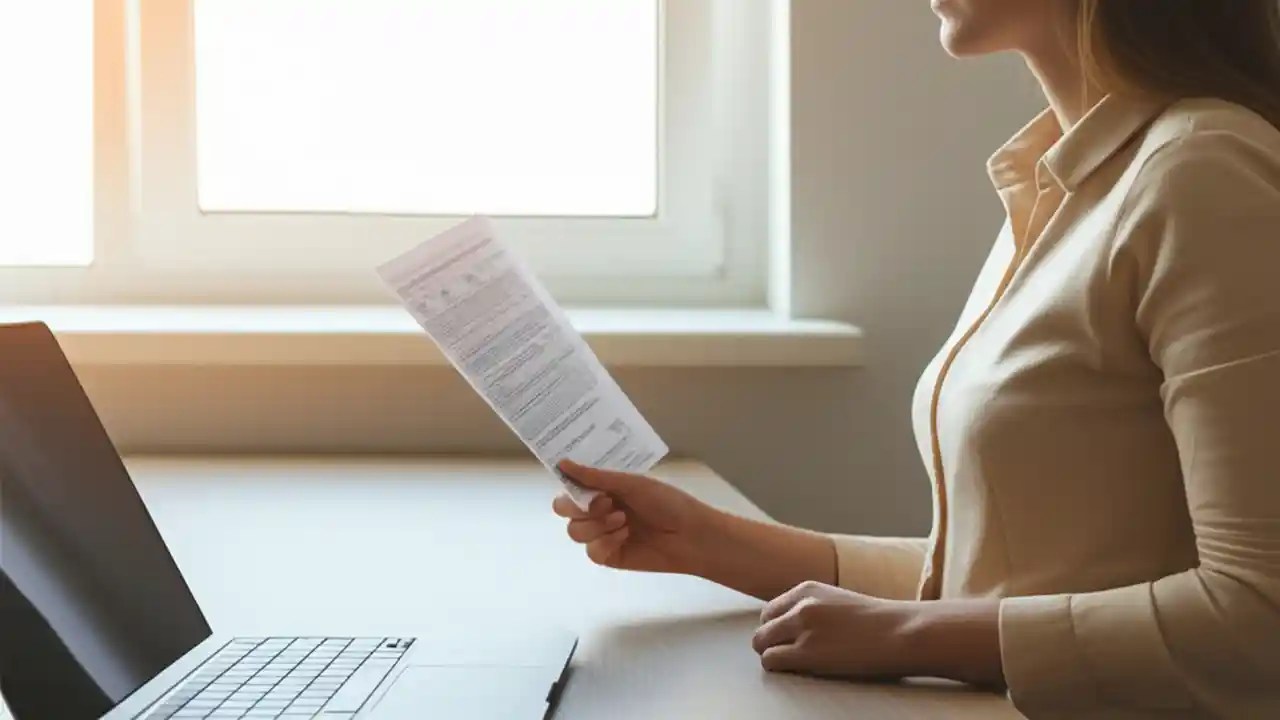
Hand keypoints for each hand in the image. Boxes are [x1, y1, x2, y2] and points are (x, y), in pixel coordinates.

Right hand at [553, 460, 713, 574]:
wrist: (691, 535)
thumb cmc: (667, 502)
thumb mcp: (631, 483)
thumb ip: (596, 477)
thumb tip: (562, 463)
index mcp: (604, 489)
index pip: (571, 487)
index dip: (570, 487)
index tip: (580, 486)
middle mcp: (599, 510)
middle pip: (565, 511)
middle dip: (579, 507)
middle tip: (605, 503)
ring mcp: (603, 534)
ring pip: (575, 531)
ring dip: (596, 524)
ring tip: (622, 520)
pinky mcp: (609, 556)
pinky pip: (592, 551)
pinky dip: (606, 542)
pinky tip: (626, 536)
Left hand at [753, 581, 916, 678]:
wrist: (903, 632)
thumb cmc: (882, 623)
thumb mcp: (839, 602)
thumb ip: (816, 609)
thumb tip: (796, 628)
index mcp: (808, 589)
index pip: (771, 610)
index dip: (777, 628)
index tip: (787, 640)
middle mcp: (800, 604)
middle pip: (763, 626)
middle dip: (771, 642)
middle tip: (787, 655)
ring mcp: (802, 627)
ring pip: (761, 644)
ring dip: (773, 656)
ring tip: (794, 665)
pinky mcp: (807, 652)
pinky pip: (771, 661)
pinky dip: (779, 669)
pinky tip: (798, 671)